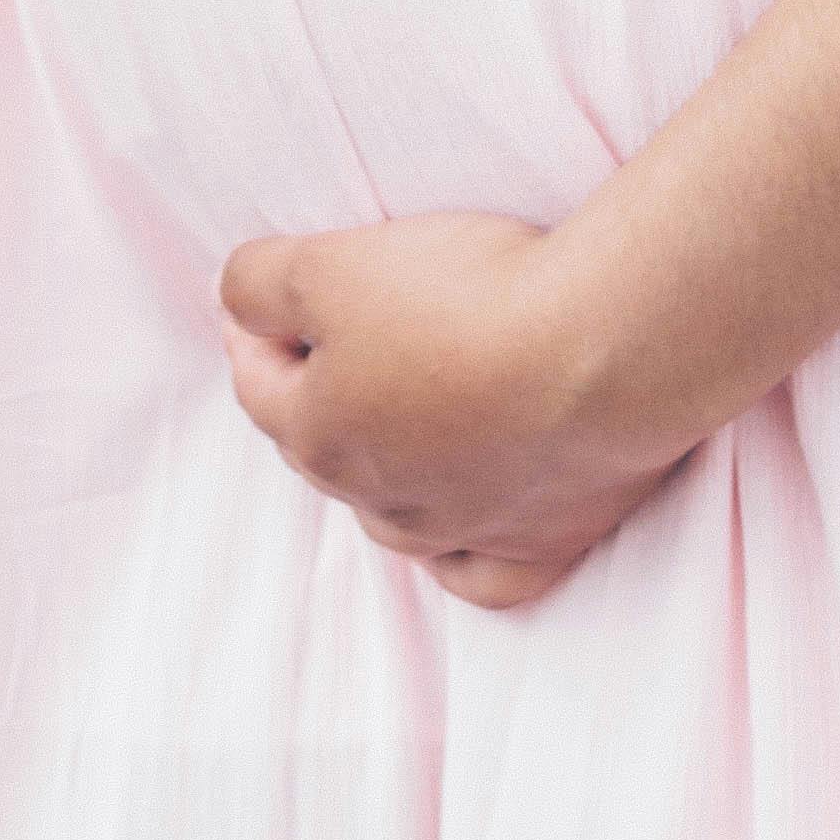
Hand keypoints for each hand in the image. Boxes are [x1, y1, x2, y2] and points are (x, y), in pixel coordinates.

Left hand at [216, 209, 687, 609]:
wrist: (602, 351)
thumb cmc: (464, 302)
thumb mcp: (329, 265)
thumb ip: (258, 284)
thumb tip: (236, 308)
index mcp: (322, 435)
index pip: (258, 385)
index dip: (252, 333)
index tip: (257, 301)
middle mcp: (384, 501)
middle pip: (325, 450)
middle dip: (314, 398)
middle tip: (324, 345)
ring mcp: (466, 533)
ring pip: (396, 517)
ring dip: (383, 471)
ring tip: (394, 423)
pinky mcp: (547, 544)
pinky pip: (485, 574)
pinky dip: (463, 553)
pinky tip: (462, 534)